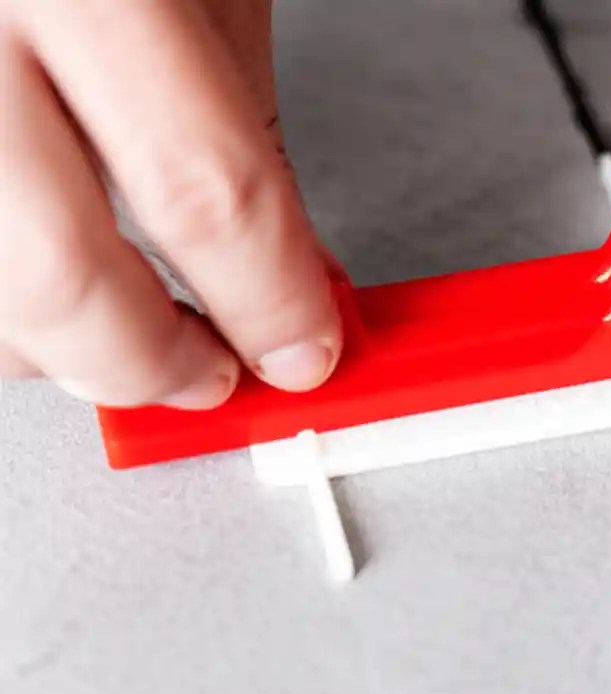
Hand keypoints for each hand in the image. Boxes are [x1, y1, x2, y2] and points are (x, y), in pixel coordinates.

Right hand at [0, 0, 341, 408]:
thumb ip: (242, 131)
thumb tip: (290, 277)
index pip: (203, 186)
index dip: (267, 299)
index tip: (303, 350)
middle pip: (50, 272)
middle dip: (144, 362)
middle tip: (205, 373)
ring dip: (52, 346)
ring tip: (122, 333)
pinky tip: (35, 284)